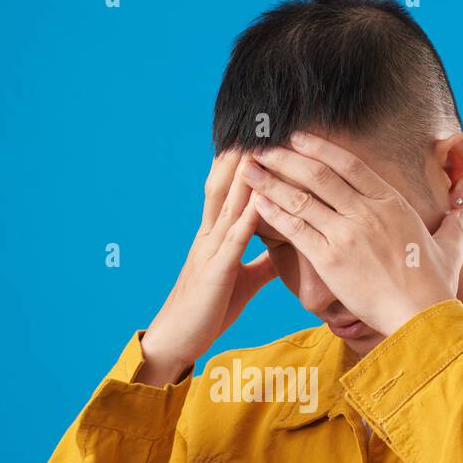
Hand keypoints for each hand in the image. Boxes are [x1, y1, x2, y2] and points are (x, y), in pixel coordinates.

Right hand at [136, 151, 274, 385]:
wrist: (176, 340)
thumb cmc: (207, 311)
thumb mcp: (241, 280)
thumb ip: (262, 261)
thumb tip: (286, 247)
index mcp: (215, 237)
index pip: (230, 190)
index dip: (243, 162)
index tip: (262, 135)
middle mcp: (209, 236)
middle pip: (226, 186)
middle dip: (241, 155)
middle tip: (259, 122)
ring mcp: (210, 251)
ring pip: (229, 205)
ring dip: (244, 175)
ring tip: (260, 145)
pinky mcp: (216, 272)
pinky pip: (233, 241)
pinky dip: (247, 219)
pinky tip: (261, 200)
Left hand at [240, 132, 462, 336]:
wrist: (422, 314)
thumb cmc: (436, 284)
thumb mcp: (450, 245)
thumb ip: (452, 224)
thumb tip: (461, 213)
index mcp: (392, 202)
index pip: (349, 165)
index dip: (319, 148)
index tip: (298, 138)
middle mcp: (367, 211)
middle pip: (318, 174)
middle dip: (286, 157)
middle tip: (262, 147)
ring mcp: (347, 233)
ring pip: (301, 198)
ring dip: (271, 181)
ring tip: (248, 169)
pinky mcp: (331, 259)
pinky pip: (296, 229)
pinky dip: (273, 213)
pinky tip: (255, 202)